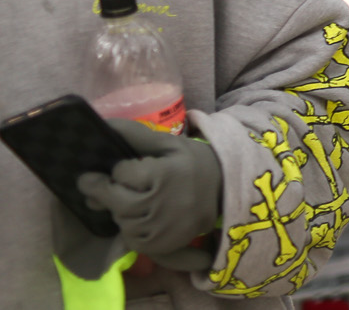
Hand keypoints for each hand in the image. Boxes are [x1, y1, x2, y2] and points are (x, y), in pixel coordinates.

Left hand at [76, 120, 222, 268]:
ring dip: (119, 209)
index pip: (121, 173)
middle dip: (106, 191)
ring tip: (135, 198)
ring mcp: (160, 229)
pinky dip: (130, 228)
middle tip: (110, 184)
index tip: (126, 167)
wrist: (224, 191)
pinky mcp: (160, 245)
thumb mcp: (169, 143)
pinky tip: (144, 217)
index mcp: (163, 174)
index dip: (120, 169)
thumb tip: (103, 124)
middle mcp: (160, 204)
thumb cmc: (192, 163)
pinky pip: (130, 238)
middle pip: (114, 200)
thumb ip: (135, 134)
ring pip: (120, 219)